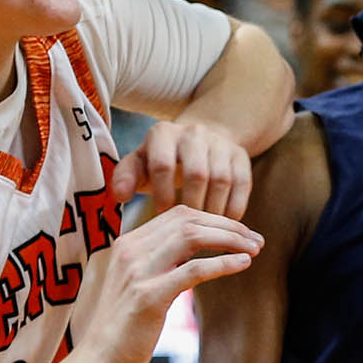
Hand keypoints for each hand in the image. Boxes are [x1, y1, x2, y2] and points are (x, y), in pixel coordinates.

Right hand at [72, 204, 259, 362]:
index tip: (240, 233)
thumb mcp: (139, 287)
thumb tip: (196, 254)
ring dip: (230, 239)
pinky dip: (224, 263)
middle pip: (188, 219)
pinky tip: (244, 264)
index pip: (178, 214)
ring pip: (192, 236)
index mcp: (128, 244)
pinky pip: (193, 270)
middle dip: (228, 225)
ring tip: (255, 249)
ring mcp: (137, 272)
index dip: (214, 219)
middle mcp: (130, 250)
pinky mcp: (148, 296)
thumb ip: (161, 265)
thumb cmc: (123, 330)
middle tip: (256, 240)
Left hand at [110, 120, 252, 219]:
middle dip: (191, 205)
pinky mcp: (240, 155)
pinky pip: (242, 184)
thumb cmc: (158, 162)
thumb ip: (125, 178)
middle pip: (197, 174)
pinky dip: (234, 208)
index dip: (162, 194)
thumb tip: (120, 196)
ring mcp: (220, 142)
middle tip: (186, 229)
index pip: (163, 165)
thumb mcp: (138, 166)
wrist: (195, 144)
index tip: (161, 215)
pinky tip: (222, 224)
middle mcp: (194, 132)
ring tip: (204, 230)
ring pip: (221, 180)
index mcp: (163, 133)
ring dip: (213, 210)